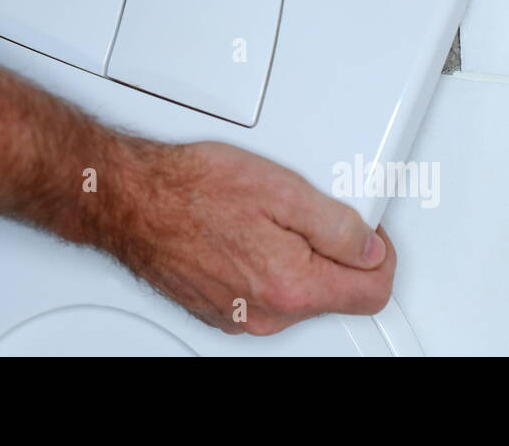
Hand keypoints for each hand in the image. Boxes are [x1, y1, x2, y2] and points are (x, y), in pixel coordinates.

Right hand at [110, 141, 394, 335]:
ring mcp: (242, 318)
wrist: (129, 202)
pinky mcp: (220, 312)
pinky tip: (243, 234)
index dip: (379, 256)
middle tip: (309, 212)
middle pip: (334, 295)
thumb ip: (335, 224)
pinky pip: (263, 297)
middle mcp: (268, 313)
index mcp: (292, 285)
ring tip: (267, 218)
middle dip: (335, 255)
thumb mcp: (279, 188)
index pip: (372, 292)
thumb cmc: (188, 190)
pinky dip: (264, 268)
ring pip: (297, 295)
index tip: (368, 234)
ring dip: (297, 261)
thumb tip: (367, 245)